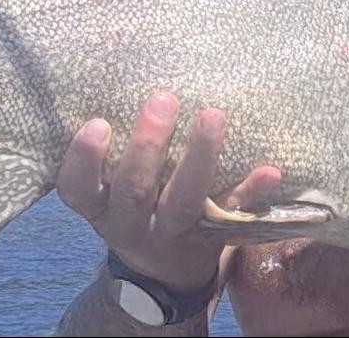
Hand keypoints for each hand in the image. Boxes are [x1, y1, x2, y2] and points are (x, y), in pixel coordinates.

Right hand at [57, 91, 281, 293]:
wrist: (163, 273)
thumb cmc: (131, 207)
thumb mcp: (106, 191)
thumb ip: (109, 152)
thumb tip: (120, 74)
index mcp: (100, 207)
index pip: (78, 188)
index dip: (84, 160)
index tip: (98, 123)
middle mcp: (131, 224)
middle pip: (134, 190)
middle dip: (148, 145)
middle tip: (164, 98)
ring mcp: (172, 234)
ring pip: (184, 201)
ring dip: (199, 158)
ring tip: (213, 116)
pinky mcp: (211, 237)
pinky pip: (233, 215)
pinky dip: (251, 192)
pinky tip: (270, 170)